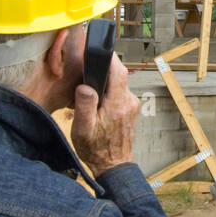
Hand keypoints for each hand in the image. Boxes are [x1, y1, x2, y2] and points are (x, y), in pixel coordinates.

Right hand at [71, 54, 139, 174]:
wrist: (113, 166)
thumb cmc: (96, 149)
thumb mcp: (83, 129)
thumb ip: (84, 105)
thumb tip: (84, 86)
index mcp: (118, 104)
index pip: (118, 71)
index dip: (108, 58)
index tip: (97, 50)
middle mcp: (129, 102)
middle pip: (118, 75)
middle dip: (103, 70)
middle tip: (86, 71)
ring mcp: (132, 105)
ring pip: (118, 84)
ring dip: (105, 84)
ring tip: (89, 92)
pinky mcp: (131, 110)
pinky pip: (120, 94)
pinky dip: (109, 93)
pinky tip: (98, 103)